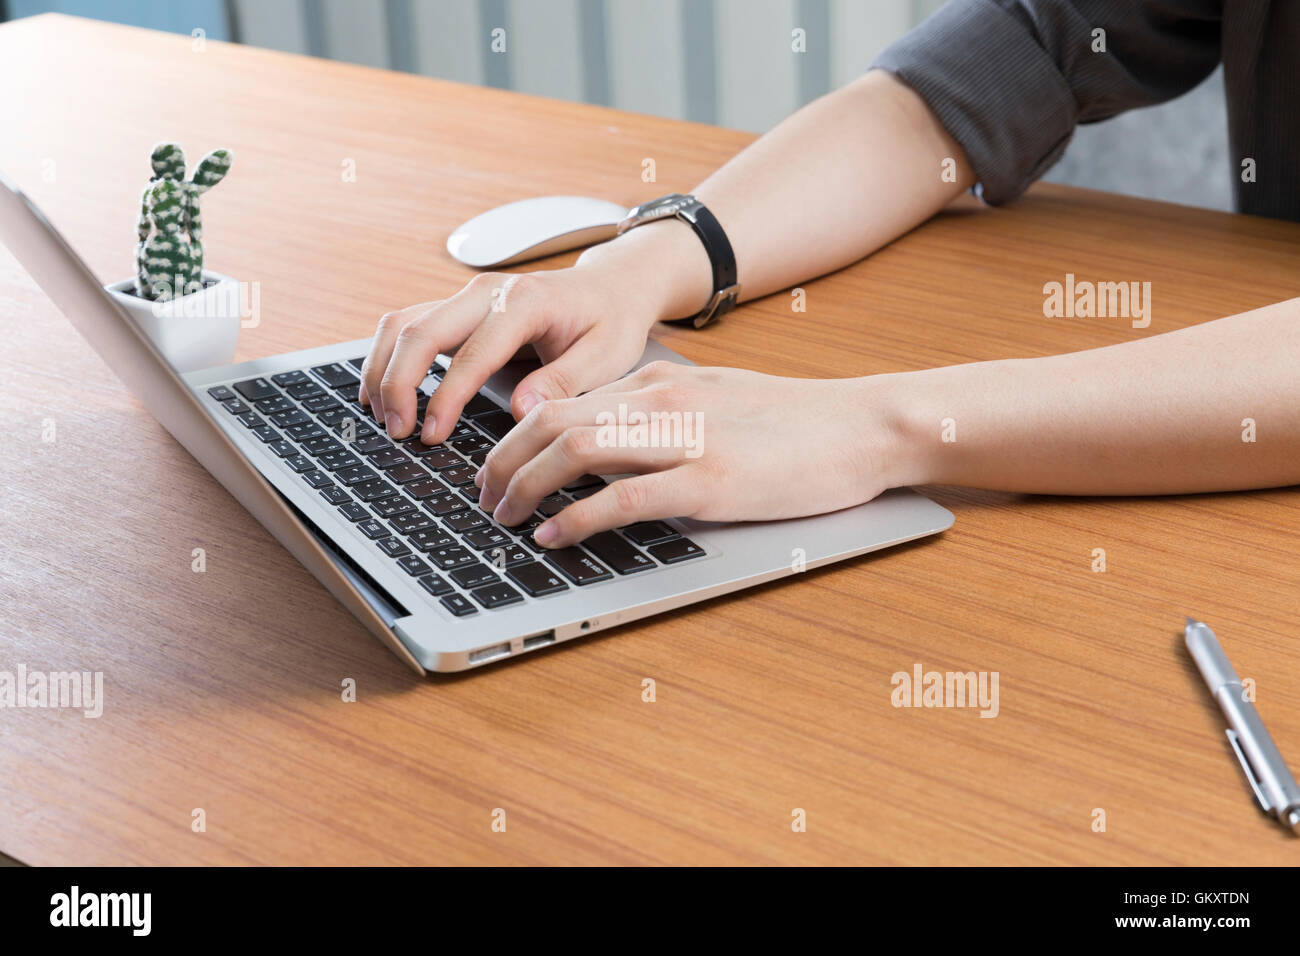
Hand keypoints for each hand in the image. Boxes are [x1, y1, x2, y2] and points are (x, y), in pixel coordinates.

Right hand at [359, 220, 713, 444]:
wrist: (611, 289)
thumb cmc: (611, 323)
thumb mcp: (607, 355)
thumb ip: (565, 381)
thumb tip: (520, 411)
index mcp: (526, 302)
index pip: (472, 353)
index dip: (445, 397)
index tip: (430, 436)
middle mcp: (488, 292)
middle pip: (419, 329)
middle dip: (397, 383)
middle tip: (397, 432)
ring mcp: (467, 296)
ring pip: (402, 323)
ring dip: (383, 370)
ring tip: (383, 418)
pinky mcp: (458, 308)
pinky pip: (408, 325)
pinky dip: (387, 358)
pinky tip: (382, 393)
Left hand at [476, 362, 899, 547]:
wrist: (863, 425)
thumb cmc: (795, 421)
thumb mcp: (714, 400)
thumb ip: (660, 417)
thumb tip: (610, 446)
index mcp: (657, 381)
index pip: (561, 400)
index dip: (512, 436)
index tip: (495, 467)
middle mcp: (660, 401)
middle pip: (550, 421)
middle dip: (502, 461)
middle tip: (484, 498)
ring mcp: (684, 439)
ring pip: (574, 450)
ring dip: (525, 486)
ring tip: (505, 517)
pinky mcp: (709, 481)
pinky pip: (622, 497)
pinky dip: (576, 518)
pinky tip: (554, 535)